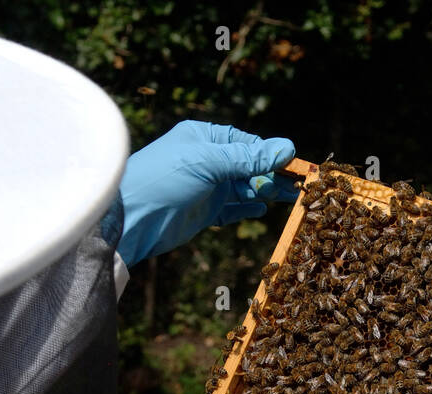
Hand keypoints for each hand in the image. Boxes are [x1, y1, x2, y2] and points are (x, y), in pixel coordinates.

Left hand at [117, 120, 297, 265]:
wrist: (132, 218)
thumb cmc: (165, 179)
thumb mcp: (209, 162)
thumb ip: (249, 157)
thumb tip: (287, 148)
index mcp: (205, 137)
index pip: (247, 142)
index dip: (272, 154)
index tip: (295, 166)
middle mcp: (206, 159)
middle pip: (249, 165)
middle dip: (273, 175)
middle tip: (298, 188)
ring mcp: (206, 186)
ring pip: (244, 188)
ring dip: (265, 192)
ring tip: (289, 199)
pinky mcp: (204, 211)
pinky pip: (232, 208)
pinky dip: (247, 208)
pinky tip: (262, 209)